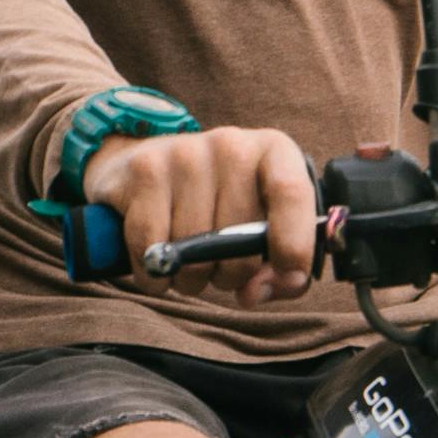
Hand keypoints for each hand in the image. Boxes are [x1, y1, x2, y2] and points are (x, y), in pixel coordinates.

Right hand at [82, 125, 321, 306]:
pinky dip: (155, 274)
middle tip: (220, 268)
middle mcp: (230, 144)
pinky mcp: (144, 170)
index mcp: (274, 152)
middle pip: (238, 239)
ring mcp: (183, 153)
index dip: (294, 244)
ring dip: (191, 278)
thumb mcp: (261, 232)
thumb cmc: (218, 210)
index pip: (292, 192)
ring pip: (193, 252)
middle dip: (231, 275)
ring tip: (189, 260)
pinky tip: (158, 261)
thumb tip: (256, 292)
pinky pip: (153, 248)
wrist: (145, 174)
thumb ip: (278, 272)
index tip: (287, 276)